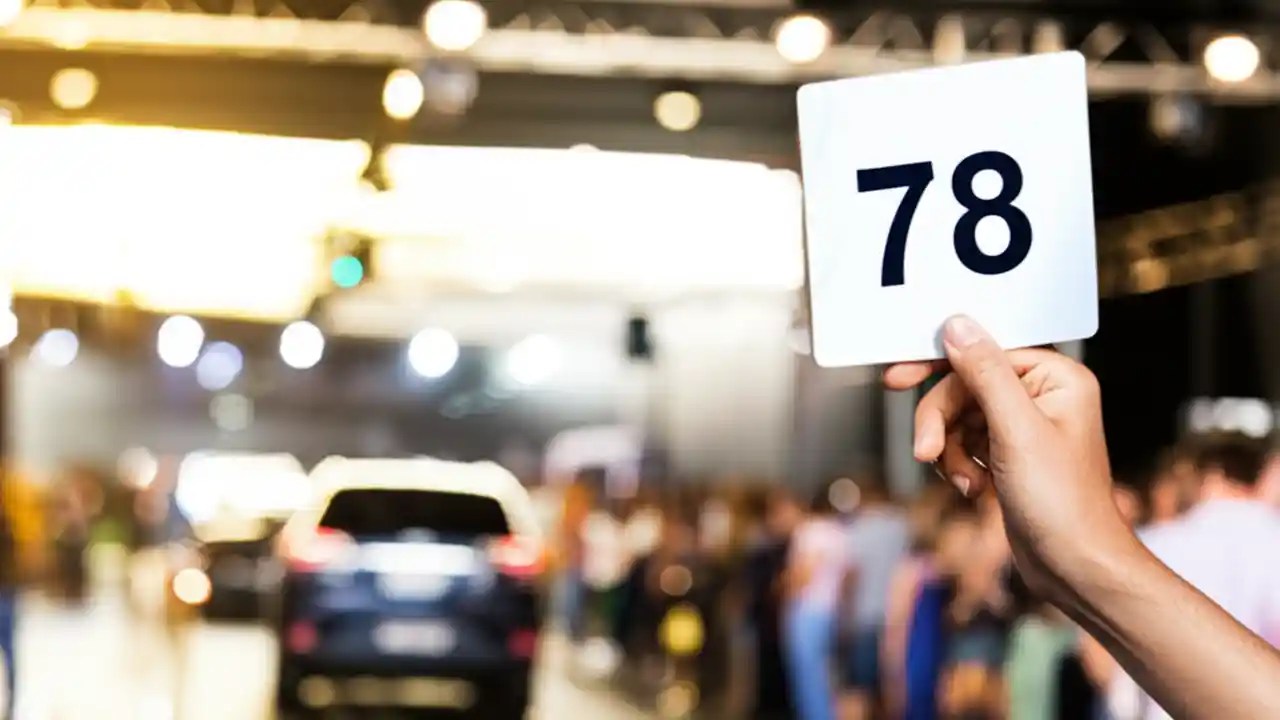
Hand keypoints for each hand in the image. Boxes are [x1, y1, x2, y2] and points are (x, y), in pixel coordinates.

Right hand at [883, 315, 1128, 599]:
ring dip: (950, 450)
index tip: (897, 379)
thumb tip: (957, 325)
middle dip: (941, 423)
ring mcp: (1024, 426)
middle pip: (963, 387)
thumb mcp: (1016, 432)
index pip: (983, 352)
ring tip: (964, 482)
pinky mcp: (1009, 454)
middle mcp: (1042, 395)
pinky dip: (958, 465)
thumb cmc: (1062, 505)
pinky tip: (973, 488)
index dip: (938, 365)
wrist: (1076, 569)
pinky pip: (964, 442)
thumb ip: (984, 373)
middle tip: (926, 451)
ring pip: (958, 418)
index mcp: (1056, 378)